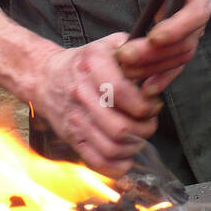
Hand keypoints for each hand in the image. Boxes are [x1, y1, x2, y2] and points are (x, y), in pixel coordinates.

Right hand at [31, 34, 161, 177]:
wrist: (44, 78)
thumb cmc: (84, 62)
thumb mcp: (109, 45)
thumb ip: (138, 52)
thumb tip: (166, 66)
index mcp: (93, 66)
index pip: (124, 93)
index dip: (146, 104)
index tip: (153, 104)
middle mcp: (82, 94)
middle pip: (121, 127)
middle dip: (145, 129)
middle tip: (148, 121)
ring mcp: (75, 120)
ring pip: (112, 148)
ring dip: (133, 147)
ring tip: (138, 136)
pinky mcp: (71, 139)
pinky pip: (98, 162)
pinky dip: (118, 165)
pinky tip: (125, 154)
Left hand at [117, 0, 210, 95]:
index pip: (194, 14)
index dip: (176, 27)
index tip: (153, 35)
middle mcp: (200, 15)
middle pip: (184, 42)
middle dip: (155, 53)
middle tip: (124, 56)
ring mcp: (193, 32)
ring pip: (179, 57)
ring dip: (154, 68)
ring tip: (125, 71)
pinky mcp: (183, 43)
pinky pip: (177, 65)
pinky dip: (163, 78)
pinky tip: (145, 89)